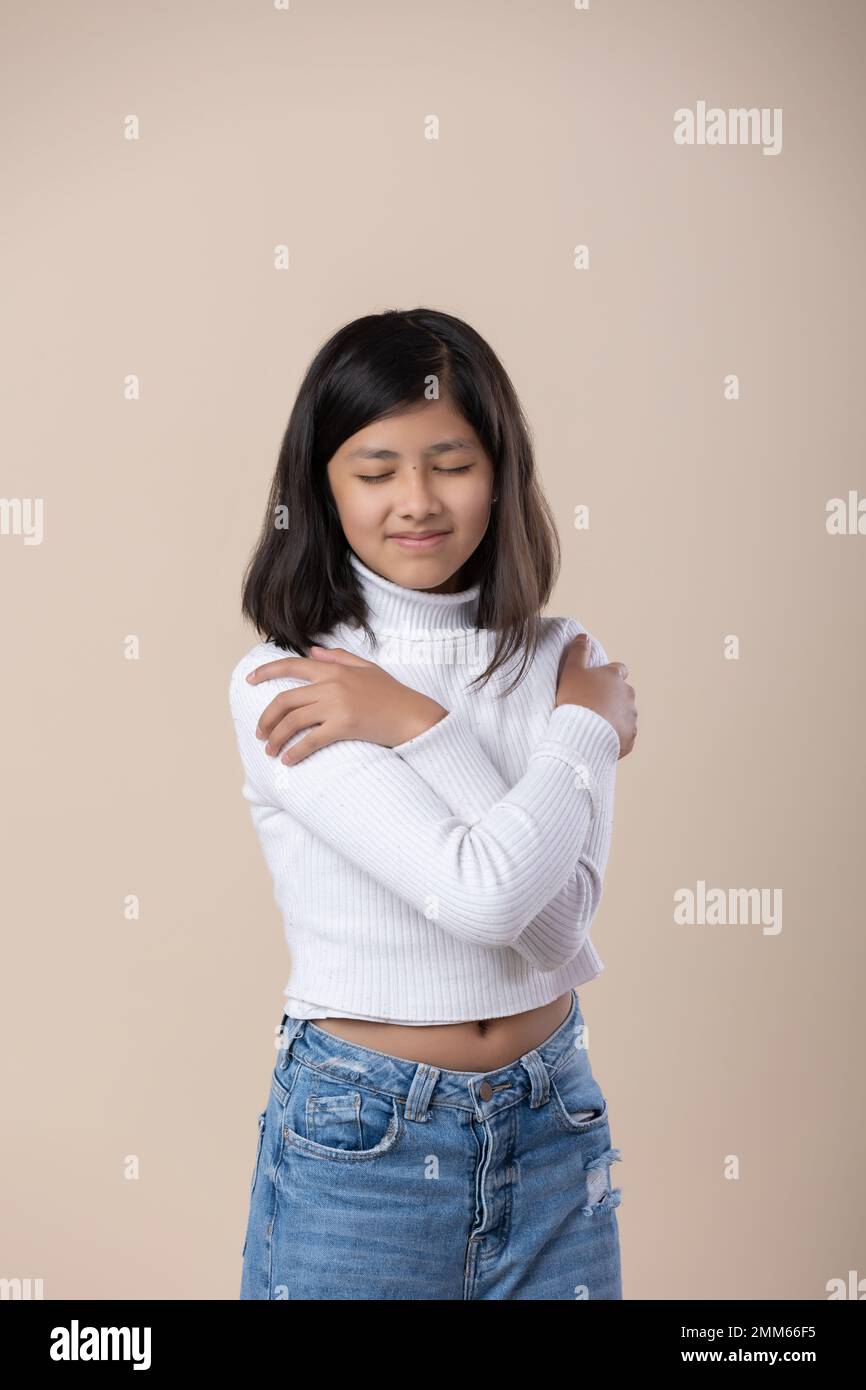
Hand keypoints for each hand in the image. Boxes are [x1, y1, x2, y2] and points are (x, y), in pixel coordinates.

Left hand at [246, 646, 447, 765]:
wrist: (415, 716)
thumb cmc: (393, 695)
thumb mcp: (367, 668)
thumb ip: (339, 658)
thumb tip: (313, 651)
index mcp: (335, 669)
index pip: (292, 665)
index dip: (267, 671)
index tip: (250, 680)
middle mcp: (332, 684)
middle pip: (285, 700)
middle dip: (267, 718)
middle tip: (260, 733)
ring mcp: (337, 705)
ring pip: (292, 721)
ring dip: (276, 738)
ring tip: (271, 750)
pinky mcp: (344, 726)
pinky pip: (310, 740)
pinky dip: (295, 752)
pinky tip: (288, 761)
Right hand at [556, 634, 637, 758]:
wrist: (582, 733)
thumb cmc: (575, 700)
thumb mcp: (571, 671)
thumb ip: (578, 652)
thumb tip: (584, 637)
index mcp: (614, 676)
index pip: (619, 670)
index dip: (609, 675)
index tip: (598, 682)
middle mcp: (627, 693)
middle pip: (623, 692)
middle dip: (613, 697)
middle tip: (593, 705)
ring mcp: (631, 715)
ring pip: (625, 713)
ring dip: (615, 716)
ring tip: (595, 724)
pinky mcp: (630, 735)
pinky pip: (625, 733)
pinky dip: (616, 734)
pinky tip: (600, 737)